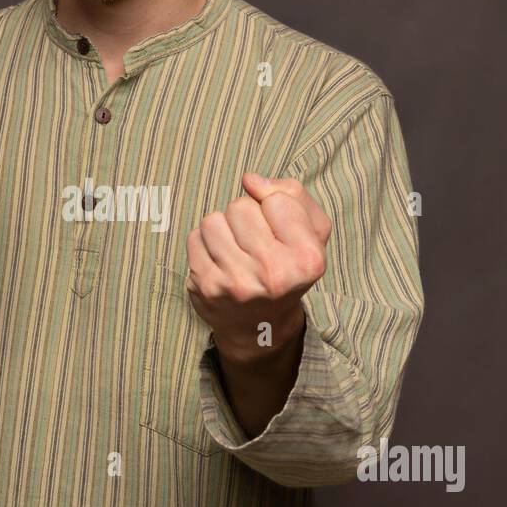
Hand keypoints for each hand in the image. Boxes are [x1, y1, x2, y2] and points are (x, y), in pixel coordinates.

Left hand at [185, 171, 331, 361]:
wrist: (261, 326)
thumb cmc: (289, 267)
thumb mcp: (312, 232)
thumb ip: (293, 194)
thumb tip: (249, 180)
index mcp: (307, 260)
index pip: (278, 200)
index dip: (275, 207)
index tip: (279, 230)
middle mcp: (274, 275)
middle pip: (241, 206)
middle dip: (246, 216)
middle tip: (254, 241)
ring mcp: (236, 283)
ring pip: (213, 219)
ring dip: (223, 228)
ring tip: (236, 249)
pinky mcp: (206, 287)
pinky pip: (194, 237)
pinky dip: (205, 243)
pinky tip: (220, 260)